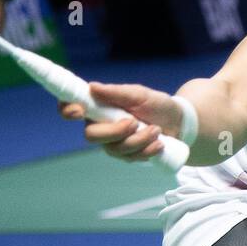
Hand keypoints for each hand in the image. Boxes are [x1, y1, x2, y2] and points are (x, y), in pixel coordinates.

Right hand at [58, 82, 185, 161]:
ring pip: (114, 149)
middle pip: (91, 136)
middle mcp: (100, 126)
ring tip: (156, 130)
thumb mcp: (139, 94)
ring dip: (139, 140)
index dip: (67, 110)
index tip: (79, 111)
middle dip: (115, 132)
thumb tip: (92, 87)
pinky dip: (146, 150)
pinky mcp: (126, 156)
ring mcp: (112, 143)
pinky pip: (129, 159)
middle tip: (135, 122)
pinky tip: (159, 143)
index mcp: (98, 107)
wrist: (178, 123)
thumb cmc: (156, 104)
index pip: (71, 108)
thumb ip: (116, 92)